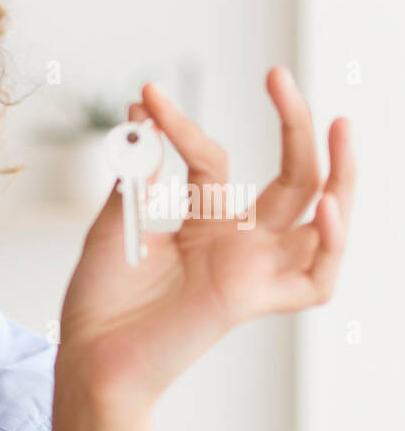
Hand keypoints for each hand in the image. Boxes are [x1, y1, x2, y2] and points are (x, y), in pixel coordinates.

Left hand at [57, 67, 354, 407]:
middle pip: (292, 178)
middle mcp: (237, 245)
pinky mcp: (253, 301)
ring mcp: (250, 271)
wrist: (88, 356)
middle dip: (294, 124)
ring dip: (341, 175)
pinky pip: (315, 279)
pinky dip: (330, 245)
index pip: (213, 158)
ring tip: (342, 124)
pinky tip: (325, 208)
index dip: (179, 125)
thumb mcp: (115, 222)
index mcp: (205, 225)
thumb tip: (142, 112)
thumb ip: (138, 172)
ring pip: (321, 220)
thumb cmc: (98, 301)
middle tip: (278, 74)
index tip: (146, 95)